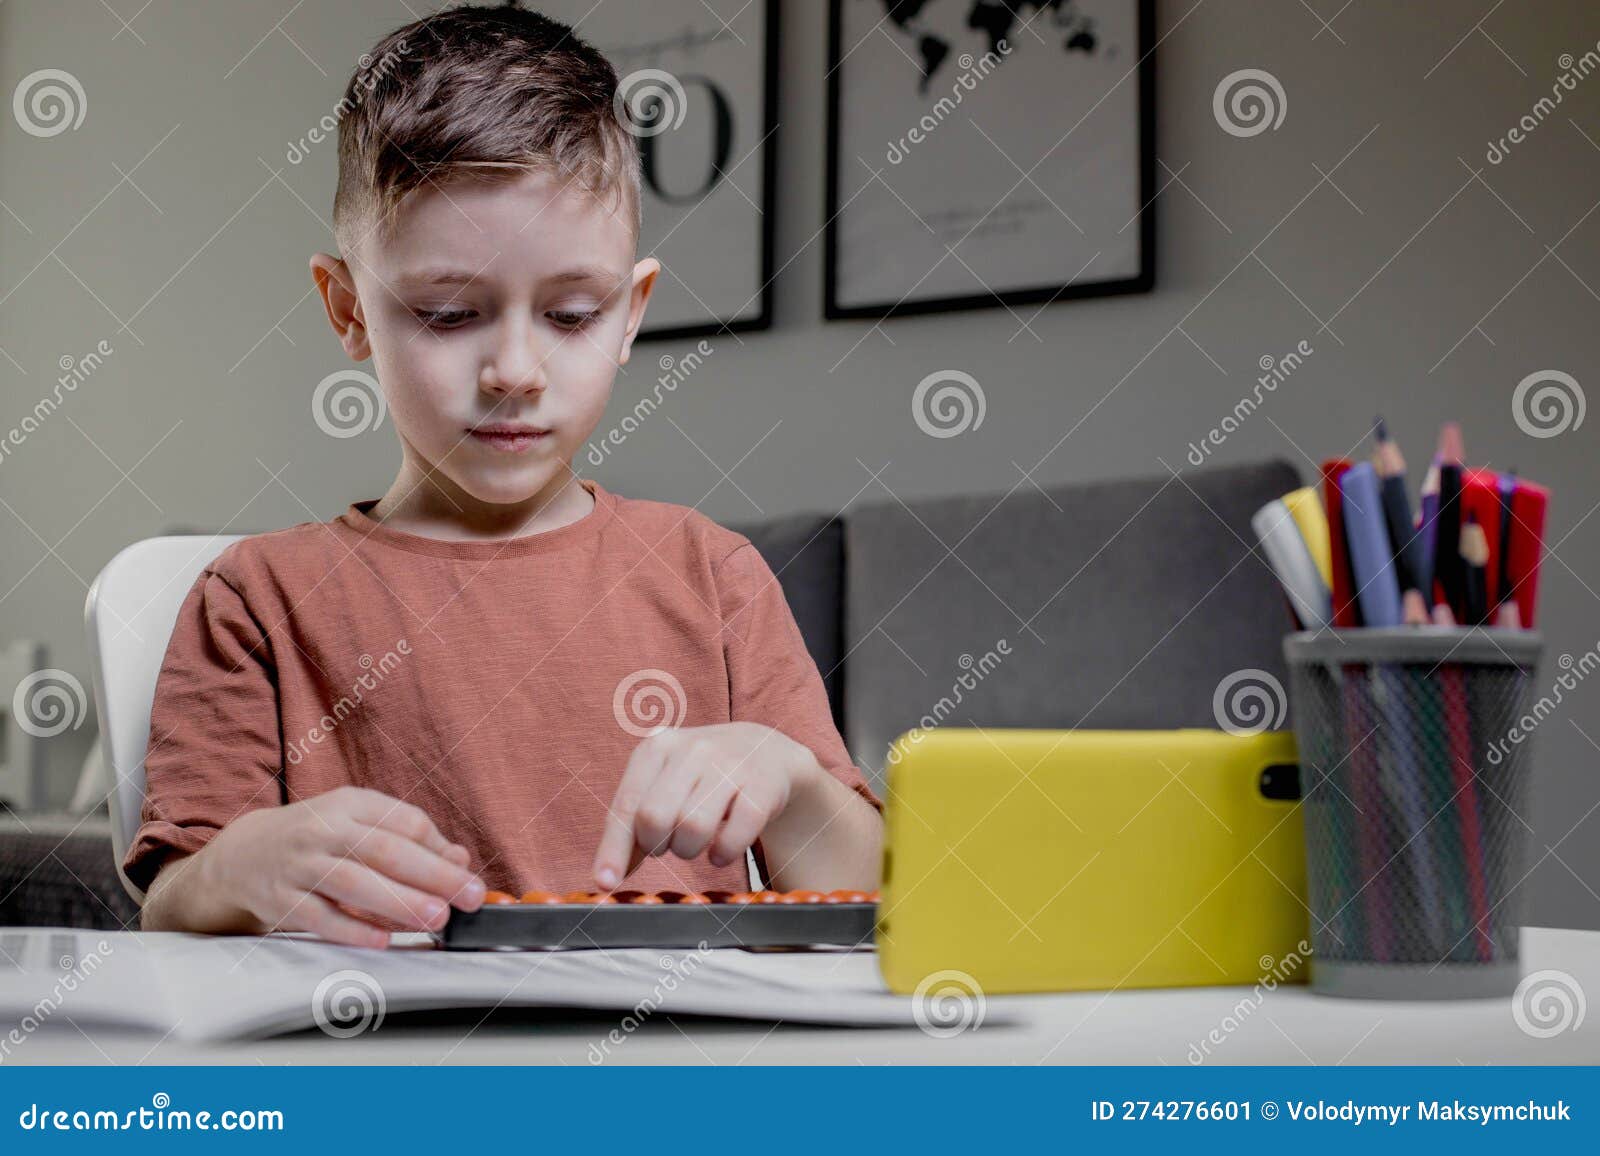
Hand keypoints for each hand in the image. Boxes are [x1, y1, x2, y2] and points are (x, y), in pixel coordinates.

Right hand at [199, 785, 485, 947]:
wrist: (243, 854)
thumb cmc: (318, 838)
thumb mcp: (359, 823)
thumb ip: (410, 838)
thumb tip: (459, 859)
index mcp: (351, 805)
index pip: (404, 821)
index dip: (439, 849)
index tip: (466, 874)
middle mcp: (324, 830)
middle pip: (384, 851)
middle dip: (432, 875)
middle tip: (467, 897)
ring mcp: (299, 864)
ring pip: (353, 883)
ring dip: (399, 902)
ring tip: (436, 918)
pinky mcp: (280, 899)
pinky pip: (320, 917)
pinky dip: (352, 930)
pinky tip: (383, 940)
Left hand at [591, 723, 820, 888]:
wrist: (765, 751)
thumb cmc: (702, 777)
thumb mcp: (663, 787)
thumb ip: (633, 828)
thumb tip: (605, 877)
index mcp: (657, 747)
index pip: (626, 805)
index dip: (613, 849)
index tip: (604, 882)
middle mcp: (691, 750)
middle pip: (655, 818)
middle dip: (658, 844)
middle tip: (670, 842)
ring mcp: (729, 765)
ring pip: (693, 828)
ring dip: (689, 850)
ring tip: (696, 842)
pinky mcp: (761, 786)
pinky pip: (733, 838)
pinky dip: (723, 855)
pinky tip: (722, 849)